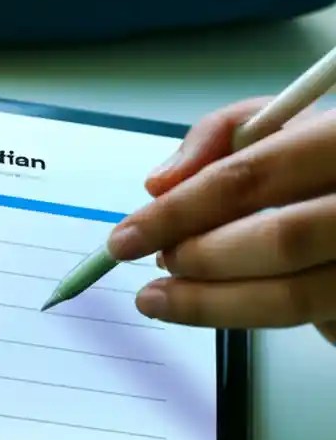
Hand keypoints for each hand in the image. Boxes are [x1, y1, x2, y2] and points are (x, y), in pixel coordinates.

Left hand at [107, 98, 335, 343]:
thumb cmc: (327, 152)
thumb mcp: (284, 119)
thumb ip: (220, 136)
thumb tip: (158, 186)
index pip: (250, 178)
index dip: (178, 213)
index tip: (124, 239)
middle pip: (280, 242)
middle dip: (201, 259)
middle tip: (159, 265)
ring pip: (296, 298)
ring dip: (214, 304)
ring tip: (163, 299)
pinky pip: (312, 319)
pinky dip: (257, 312)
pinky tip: (229, 302)